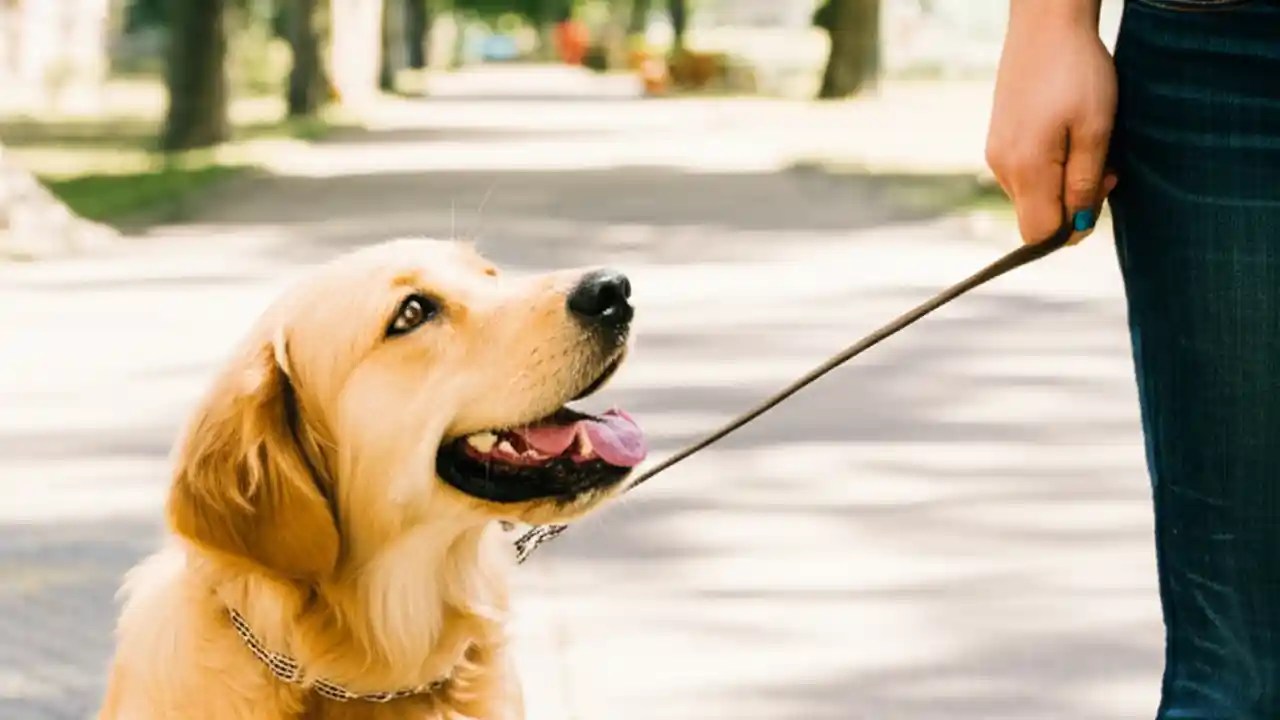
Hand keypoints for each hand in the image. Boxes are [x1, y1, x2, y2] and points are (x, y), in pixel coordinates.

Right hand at [986, 4, 1117, 243]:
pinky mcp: (999, 140)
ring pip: (1032, 196)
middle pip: (1035, 217)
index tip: (1100, 196)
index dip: (1072, 230)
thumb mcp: (1096, 130)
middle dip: (1072, 206)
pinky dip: (1050, 168)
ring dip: (1063, 184)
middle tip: (1107, 168)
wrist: (1045, 23)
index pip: (1039, 234)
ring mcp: (996, 153)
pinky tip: (1068, 136)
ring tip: (1089, 144)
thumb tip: (1078, 228)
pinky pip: (1025, 174)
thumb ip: (1085, 185)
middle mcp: (1002, 168)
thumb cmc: (1077, 71)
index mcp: (1025, 169)